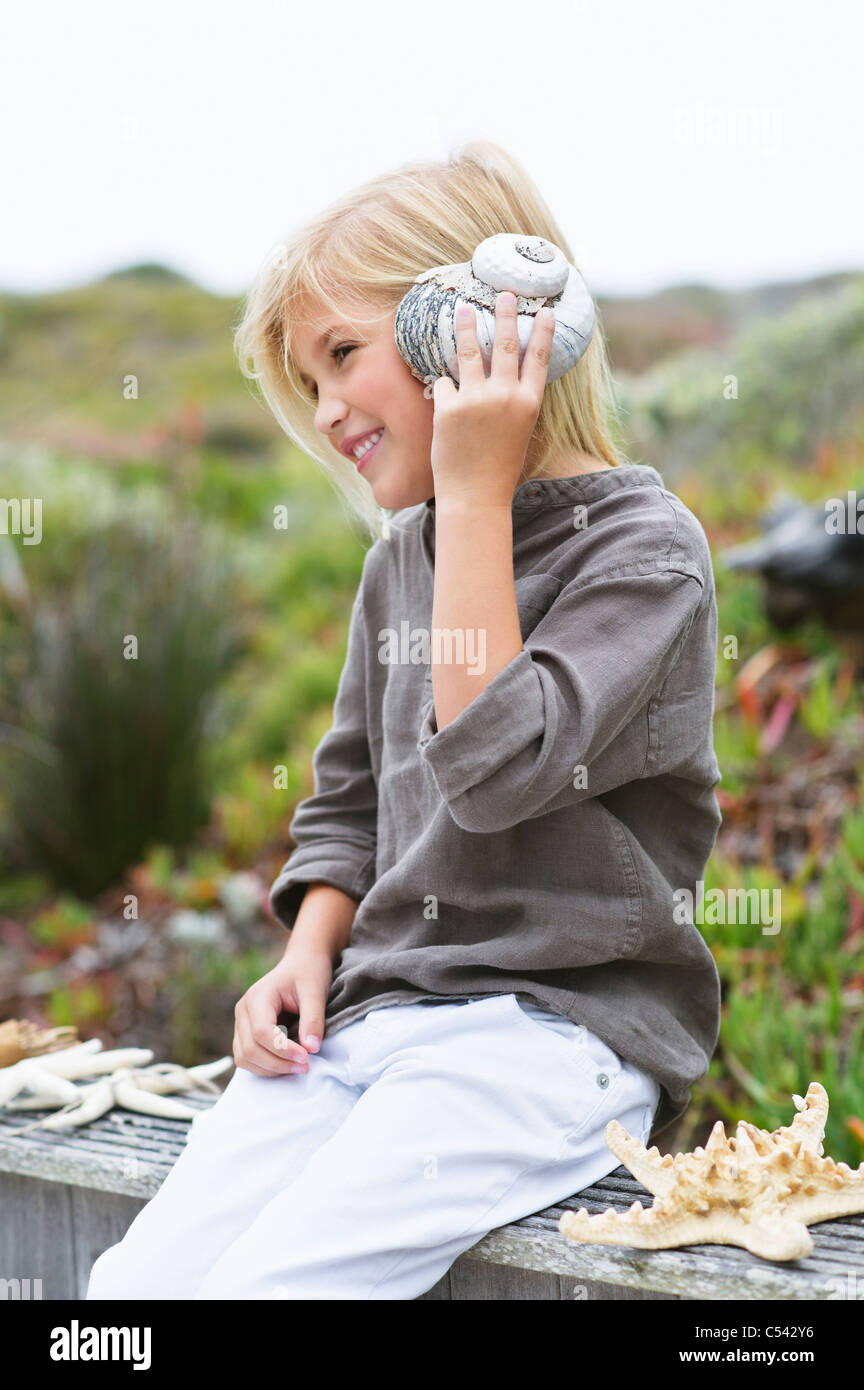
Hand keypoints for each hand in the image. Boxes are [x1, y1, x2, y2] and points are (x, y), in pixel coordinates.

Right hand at [233, 949, 332, 1075]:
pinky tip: (287, 1064)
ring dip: (270, 1069)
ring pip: (244, 1058)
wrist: (301, 963)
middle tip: (305, 1066)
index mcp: (257, 996)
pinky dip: (266, 1067)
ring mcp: (241, 1023)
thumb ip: (313, 1019)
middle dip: (278, 1063)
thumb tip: (311, 1048)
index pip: (260, 1031)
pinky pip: (247, 1058)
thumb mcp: (316, 991)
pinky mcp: (246, 1033)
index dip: (282, 1049)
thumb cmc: (308, 973)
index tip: (306, 1056)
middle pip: (250, 1049)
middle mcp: (243, 1010)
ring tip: (298, 1066)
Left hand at [429, 291, 555, 507]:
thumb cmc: (498, 467)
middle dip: (505, 315)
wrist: (475, 496)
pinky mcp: (448, 407)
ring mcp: (476, 399)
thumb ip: (513, 400)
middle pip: (505, 344)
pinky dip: (444, 389)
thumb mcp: (517, 430)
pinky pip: (444, 383)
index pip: (539, 358)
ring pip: (468, 351)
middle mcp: (505, 396)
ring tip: (463, 310)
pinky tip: (446, 404)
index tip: (545, 311)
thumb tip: (500, 369)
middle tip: (505, 294)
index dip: (543, 333)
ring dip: (466, 327)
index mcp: (528, 403)